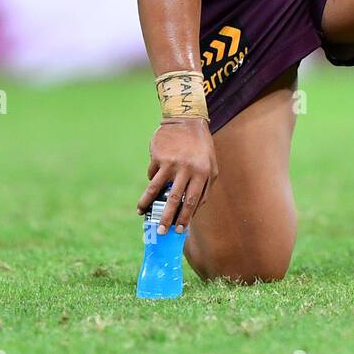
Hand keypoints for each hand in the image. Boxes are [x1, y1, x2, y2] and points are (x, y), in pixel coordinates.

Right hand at [136, 117, 217, 233]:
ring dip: (148, 204)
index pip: (192, 201)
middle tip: (160, 231)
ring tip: (142, 213)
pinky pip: (152, 175)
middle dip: (166, 218)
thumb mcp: (211, 167)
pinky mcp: (159, 157)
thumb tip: (193, 210)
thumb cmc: (201, 148)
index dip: (184, 217)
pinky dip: (150, 183)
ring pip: (157, 189)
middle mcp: (187, 169)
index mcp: (202, 174)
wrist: (187, 121)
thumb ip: (205, 188)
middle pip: (174, 199)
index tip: (178, 230)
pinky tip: (148, 190)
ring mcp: (172, 163)